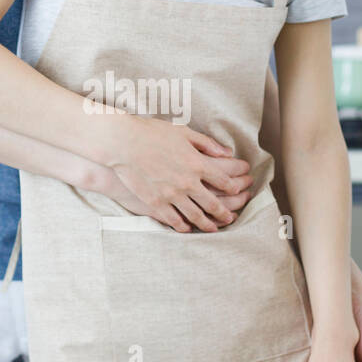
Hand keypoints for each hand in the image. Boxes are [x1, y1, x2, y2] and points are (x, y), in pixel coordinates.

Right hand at [104, 114, 253, 231]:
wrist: (123, 143)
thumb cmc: (152, 133)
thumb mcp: (183, 133)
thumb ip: (207, 144)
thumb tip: (227, 153)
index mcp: (197, 163)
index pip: (224, 180)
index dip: (234, 188)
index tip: (238, 192)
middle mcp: (188, 182)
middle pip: (213, 203)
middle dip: (225, 213)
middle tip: (231, 218)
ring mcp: (172, 195)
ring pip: (196, 216)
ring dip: (207, 224)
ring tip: (213, 229)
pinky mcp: (156, 203)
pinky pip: (174, 220)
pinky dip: (184, 227)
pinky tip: (188, 229)